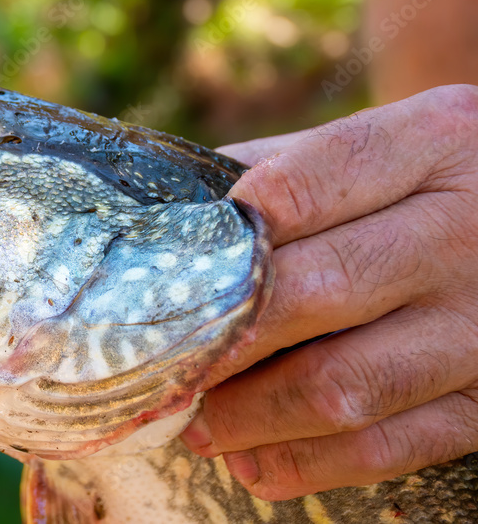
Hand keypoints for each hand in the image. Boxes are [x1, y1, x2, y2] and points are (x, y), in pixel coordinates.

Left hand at [179, 84, 477, 500]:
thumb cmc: (421, 179)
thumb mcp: (376, 144)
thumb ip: (279, 169)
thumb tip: (167, 222)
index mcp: (430, 144)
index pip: (299, 188)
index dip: (222, 236)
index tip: (166, 271)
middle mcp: (464, 232)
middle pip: (315, 292)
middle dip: (222, 337)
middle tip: (159, 361)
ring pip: (344, 385)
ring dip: (250, 414)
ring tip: (194, 423)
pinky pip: (390, 446)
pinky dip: (308, 462)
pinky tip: (252, 462)